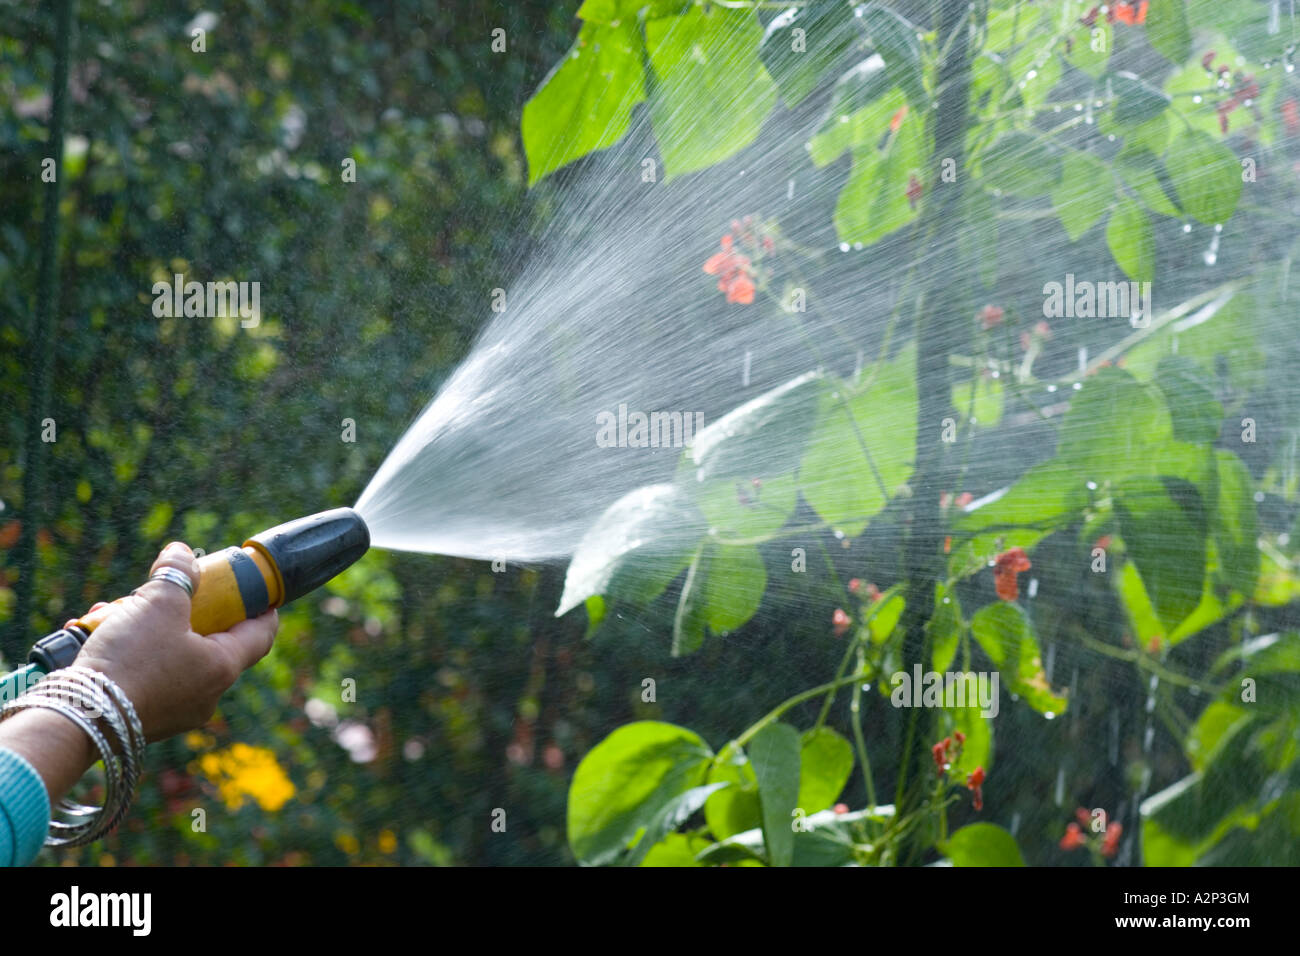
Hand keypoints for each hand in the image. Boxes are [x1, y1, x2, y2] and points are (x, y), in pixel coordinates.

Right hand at [74, 541, 278, 741]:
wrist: (81, 717)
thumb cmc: (132, 659)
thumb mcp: (159, 602)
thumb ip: (176, 573)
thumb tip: (181, 554)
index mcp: (223, 666)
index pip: (260, 633)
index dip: (262, 608)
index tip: (257, 591)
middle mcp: (207, 694)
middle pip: (212, 641)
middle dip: (187, 611)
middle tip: (168, 594)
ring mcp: (178, 710)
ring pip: (173, 656)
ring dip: (149, 629)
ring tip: (117, 611)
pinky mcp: (147, 718)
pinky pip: (149, 676)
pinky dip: (131, 653)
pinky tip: (101, 634)